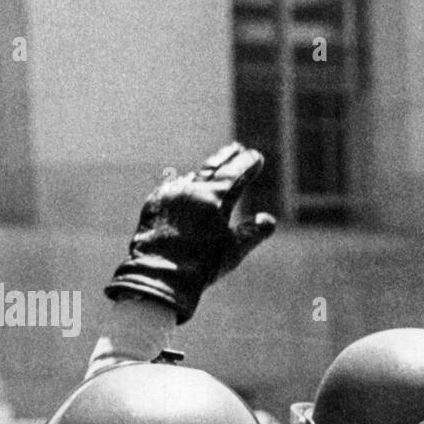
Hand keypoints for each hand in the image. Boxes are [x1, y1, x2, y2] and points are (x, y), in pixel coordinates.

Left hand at [105, 144, 277, 324]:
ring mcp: (171, 194)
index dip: (248, 163)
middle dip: (227, 157)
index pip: (236, 173)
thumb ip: (252, 233)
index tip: (256, 156)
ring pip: (192, 177)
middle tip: (237, 148)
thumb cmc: (201, 266)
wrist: (159, 275)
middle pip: (213, 166)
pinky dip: (183, 187)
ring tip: (213, 172)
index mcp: (215, 197)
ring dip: (204, 174)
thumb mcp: (232, 252)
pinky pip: (173, 188)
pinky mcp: (154, 203)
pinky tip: (185, 189)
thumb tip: (269, 220)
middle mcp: (192, 189)